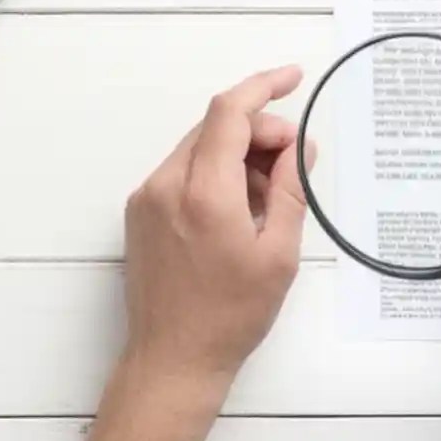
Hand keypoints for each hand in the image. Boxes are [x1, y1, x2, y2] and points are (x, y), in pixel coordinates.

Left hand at [89, 65, 314, 440]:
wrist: (172, 361)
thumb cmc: (229, 316)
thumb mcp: (279, 253)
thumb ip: (293, 190)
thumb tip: (300, 146)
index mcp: (204, 194)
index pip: (230, 113)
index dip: (264, 86)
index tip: (293, 78)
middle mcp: (167, 186)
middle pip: (216, 127)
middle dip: (260, 133)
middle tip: (294, 165)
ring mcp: (147, 198)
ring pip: (200, 148)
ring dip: (239, 156)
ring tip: (269, 201)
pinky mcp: (140, 212)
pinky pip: (184, 171)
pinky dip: (216, 174)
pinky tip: (240, 211)